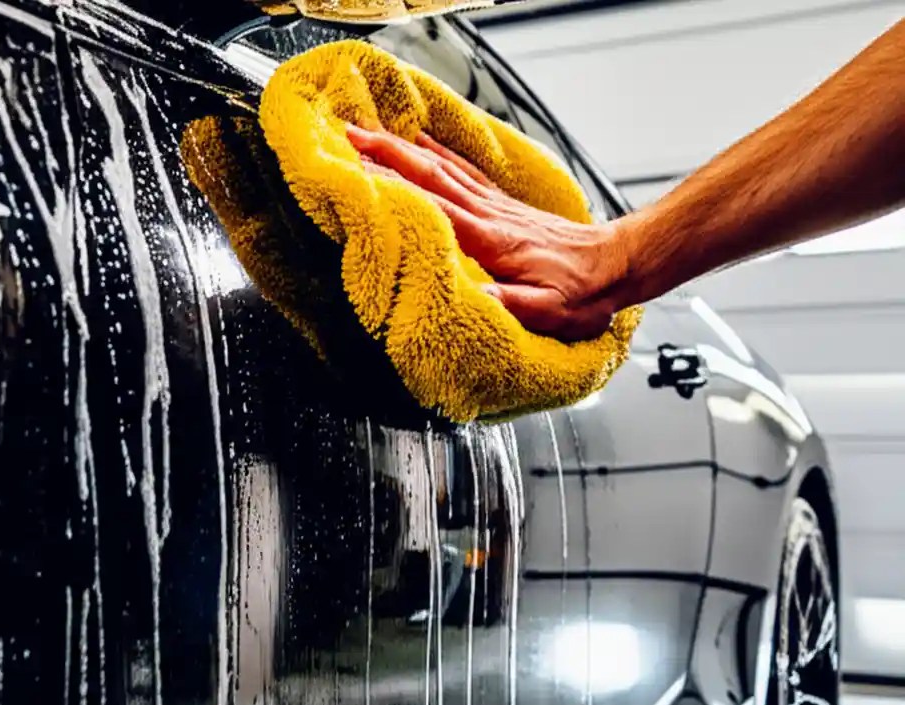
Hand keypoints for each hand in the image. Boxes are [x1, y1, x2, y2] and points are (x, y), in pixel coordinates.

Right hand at [346, 124, 634, 341]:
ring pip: (440, 169)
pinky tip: (419, 142)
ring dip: (401, 149)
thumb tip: (476, 301)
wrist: (617, 265)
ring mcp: (495, 206)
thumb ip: (512, 305)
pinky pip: (462, 172)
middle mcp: (489, 215)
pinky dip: (436, 153)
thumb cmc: (583, 293)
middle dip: (385, 154)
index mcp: (492, 240)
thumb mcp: (551, 312)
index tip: (359, 171)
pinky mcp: (502, 206)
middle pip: (429, 176)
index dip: (395, 187)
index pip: (434, 206)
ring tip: (367, 132)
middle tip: (347, 136)